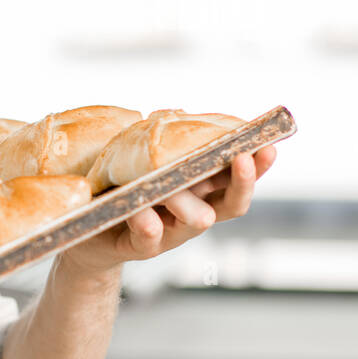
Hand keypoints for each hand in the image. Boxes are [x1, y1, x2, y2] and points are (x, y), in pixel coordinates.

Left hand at [59, 145, 277, 275]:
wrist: (88, 226)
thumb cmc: (123, 188)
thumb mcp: (144, 161)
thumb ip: (165, 144)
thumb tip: (179, 112)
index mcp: (200, 190)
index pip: (238, 177)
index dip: (258, 164)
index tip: (268, 144)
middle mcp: (193, 213)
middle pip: (232, 204)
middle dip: (242, 182)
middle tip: (245, 159)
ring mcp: (170, 232)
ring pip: (195, 223)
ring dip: (192, 204)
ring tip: (177, 188)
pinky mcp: (140, 246)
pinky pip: (149, 238)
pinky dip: (149, 226)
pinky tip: (145, 216)